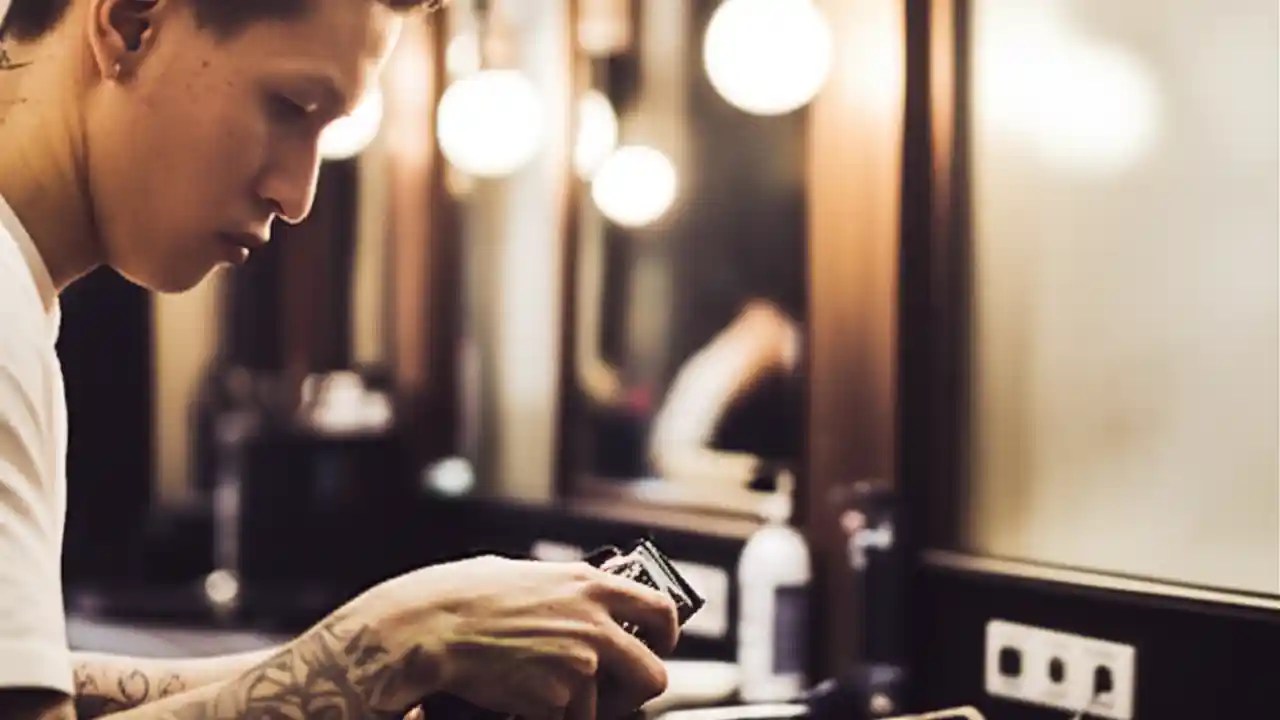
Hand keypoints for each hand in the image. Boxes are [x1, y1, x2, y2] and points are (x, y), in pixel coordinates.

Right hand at [355, 555, 679, 719]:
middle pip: (653, 675)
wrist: (434, 628)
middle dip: (634, 691)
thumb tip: (581, 602)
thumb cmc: (467, 596)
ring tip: (541, 691)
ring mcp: (580, 664)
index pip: (661, 609)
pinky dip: (546, 716)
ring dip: (576, 708)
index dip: (666, 633)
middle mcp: (596, 624)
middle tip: (611, 692)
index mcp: (592, 586)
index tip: (657, 643)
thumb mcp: (530, 576)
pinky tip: (522, 699)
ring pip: (602, 709)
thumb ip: (566, 592)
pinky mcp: (558, 698)